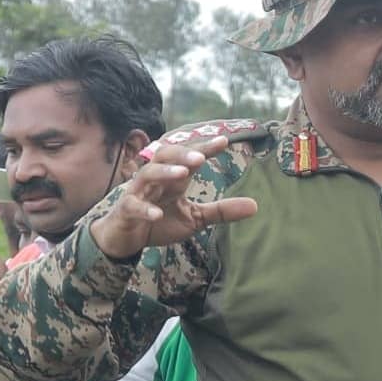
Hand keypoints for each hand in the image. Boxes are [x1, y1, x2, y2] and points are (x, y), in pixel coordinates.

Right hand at [89, 146, 258, 259]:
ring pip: (148, 174)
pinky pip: (133, 205)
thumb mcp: (195, 218)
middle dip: (182, 154)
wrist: (125, 239)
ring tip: (182, 173)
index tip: (224, 141)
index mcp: (173, 178)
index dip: (204, 148)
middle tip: (200, 157)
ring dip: (165, 172)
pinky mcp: (126, 210)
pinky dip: (145, 208)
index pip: (189, 157)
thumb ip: (221, 211)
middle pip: (165, 155)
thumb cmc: (160, 222)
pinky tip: (157, 214)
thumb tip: (256, 206)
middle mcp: (156, 180)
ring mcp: (138, 193)